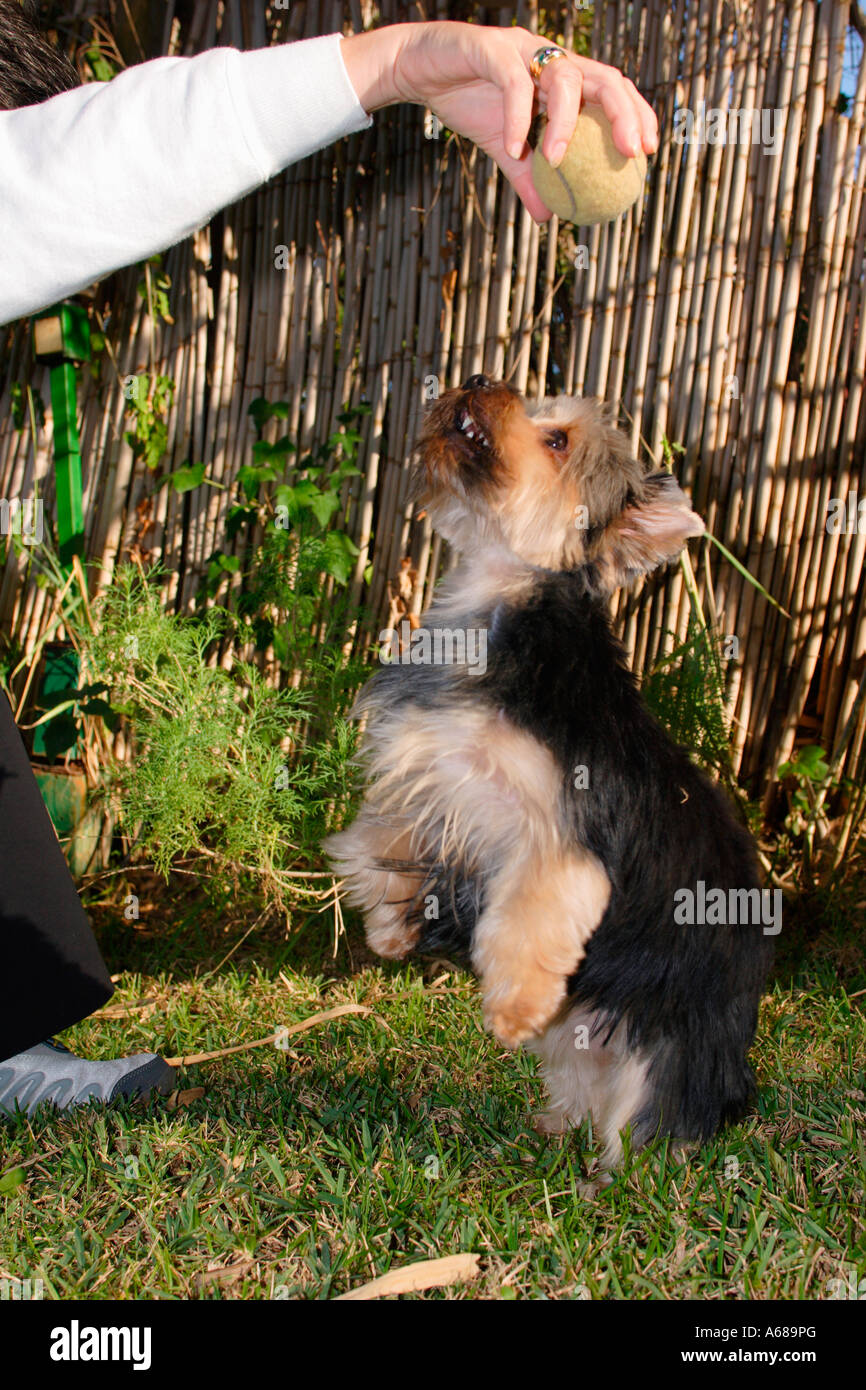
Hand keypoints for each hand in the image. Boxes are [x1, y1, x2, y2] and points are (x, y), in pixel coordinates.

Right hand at [340, 21, 657, 221]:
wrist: (418, 70)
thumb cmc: (467, 99)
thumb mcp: (502, 148)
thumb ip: (529, 177)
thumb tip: (549, 216)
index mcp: (560, 76)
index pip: (611, 89)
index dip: (636, 115)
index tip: (646, 152)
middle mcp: (549, 57)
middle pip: (602, 76)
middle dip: (624, 112)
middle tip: (631, 151)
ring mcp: (523, 49)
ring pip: (563, 76)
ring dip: (566, 122)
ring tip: (557, 161)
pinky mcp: (490, 48)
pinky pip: (513, 83)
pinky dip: (517, 117)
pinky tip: (514, 148)